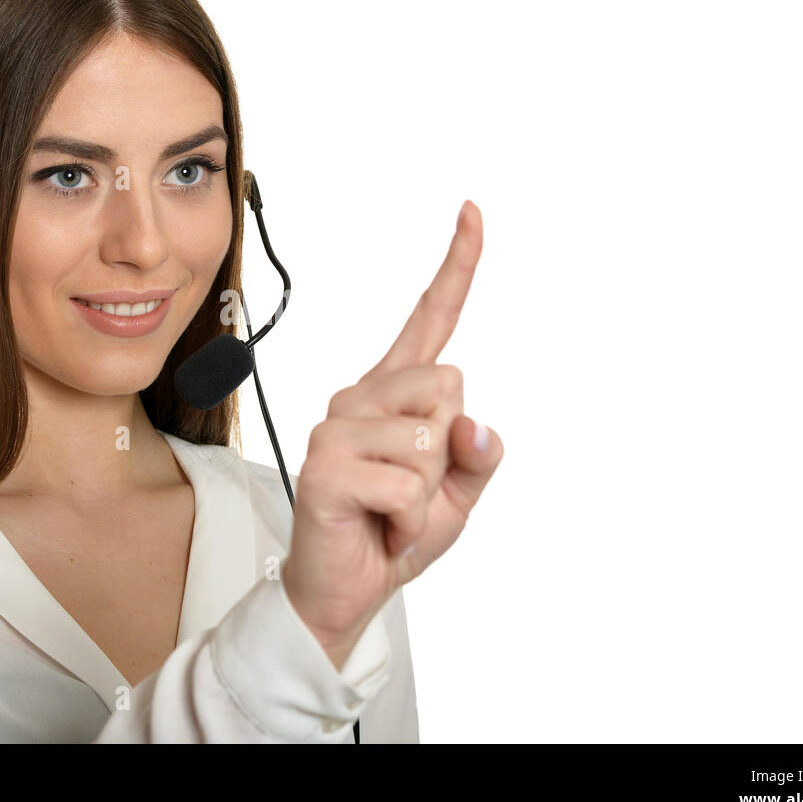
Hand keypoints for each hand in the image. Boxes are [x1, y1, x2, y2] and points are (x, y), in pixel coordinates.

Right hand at [283, 200, 504, 668]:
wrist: (345, 591)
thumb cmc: (394, 533)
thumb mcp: (458, 494)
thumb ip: (478, 455)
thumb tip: (473, 423)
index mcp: (393, 391)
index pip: (430, 319)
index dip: (456, 266)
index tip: (473, 210)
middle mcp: (359, 396)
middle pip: (448, 383)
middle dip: (446, 449)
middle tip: (409, 487)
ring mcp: (336, 425)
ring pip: (429, 440)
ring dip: (428, 495)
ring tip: (391, 510)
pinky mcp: (324, 463)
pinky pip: (407, 485)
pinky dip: (410, 521)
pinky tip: (379, 526)